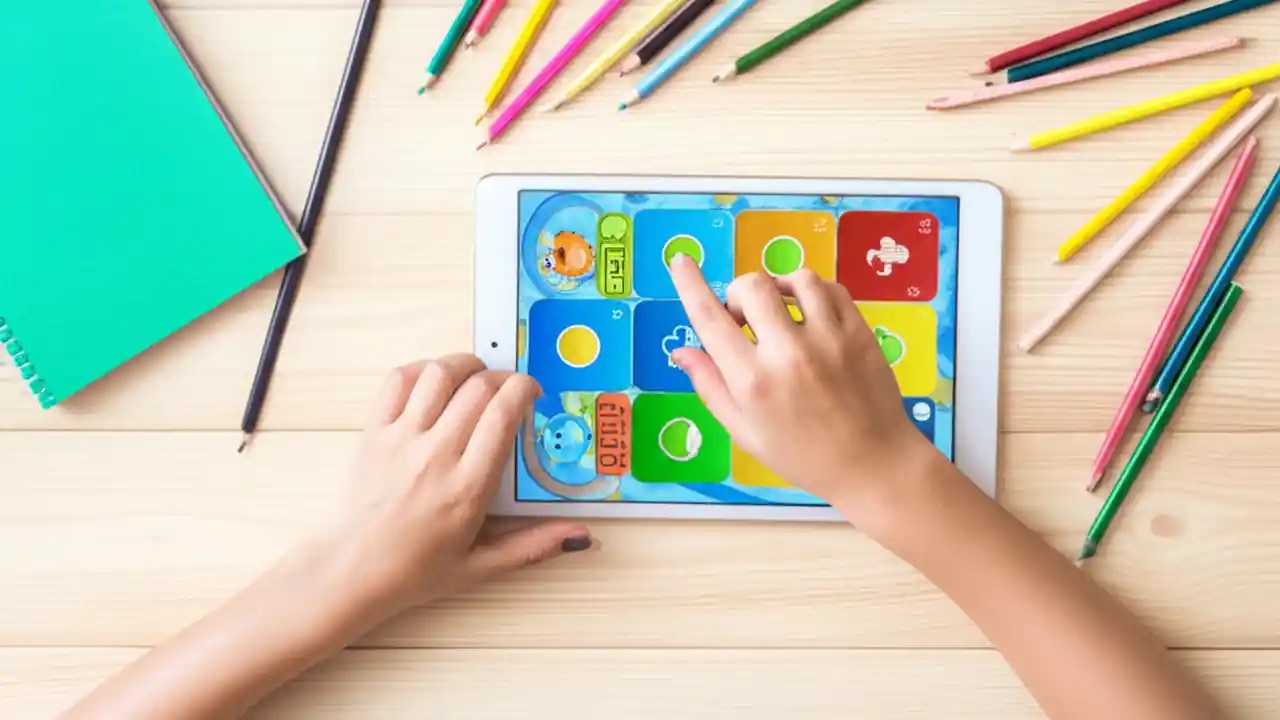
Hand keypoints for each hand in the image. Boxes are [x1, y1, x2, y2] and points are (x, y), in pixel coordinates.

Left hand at [328, 355, 593, 619]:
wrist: (353, 572)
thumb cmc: (418, 571)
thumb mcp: (482, 566)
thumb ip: (534, 546)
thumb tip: (582, 536)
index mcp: (467, 488)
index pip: (503, 415)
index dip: (523, 390)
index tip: (531, 392)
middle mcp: (435, 456)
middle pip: (477, 388)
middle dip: (502, 377)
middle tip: (508, 389)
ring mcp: (400, 440)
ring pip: (438, 374)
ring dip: (464, 365)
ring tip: (475, 375)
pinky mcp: (373, 432)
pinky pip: (398, 381)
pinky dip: (420, 369)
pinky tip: (435, 382)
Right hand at [668, 255, 937, 517]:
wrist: (873, 465)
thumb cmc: (802, 455)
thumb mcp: (745, 432)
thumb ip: (711, 387)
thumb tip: (681, 351)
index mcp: (753, 382)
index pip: (710, 319)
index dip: (690, 284)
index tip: (681, 261)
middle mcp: (788, 354)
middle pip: (751, 286)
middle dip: (740, 294)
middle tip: (746, 320)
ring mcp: (829, 339)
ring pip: (795, 279)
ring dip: (779, 288)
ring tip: (780, 311)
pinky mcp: (859, 332)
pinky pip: (830, 288)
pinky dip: (813, 291)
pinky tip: (809, 312)